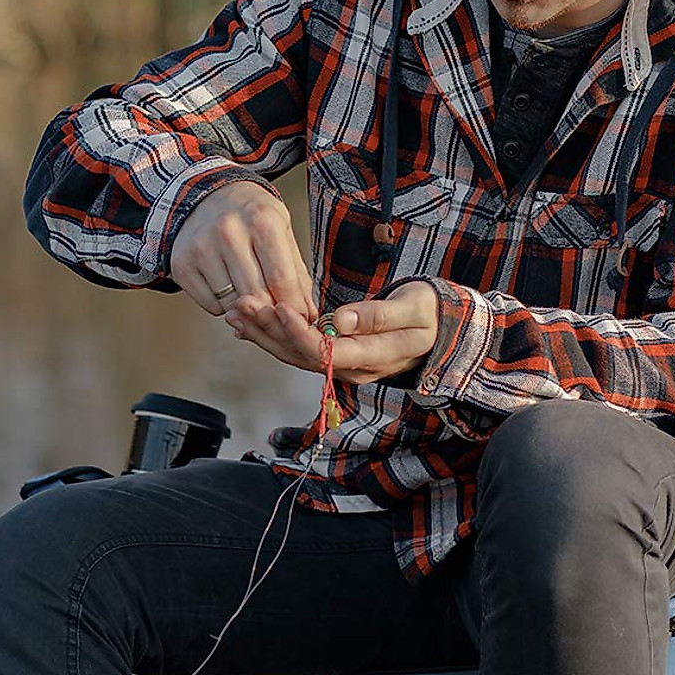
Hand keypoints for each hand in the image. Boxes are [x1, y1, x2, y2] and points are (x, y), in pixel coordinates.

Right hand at [169, 181, 316, 320]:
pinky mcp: (181, 265)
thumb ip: (296, 274)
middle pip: (257, 295)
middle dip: (273, 313)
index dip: (295, 306)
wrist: (207, 196)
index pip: (280, 279)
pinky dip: (225, 306)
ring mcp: (201, 248)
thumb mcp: (281, 231)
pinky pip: (212, 306)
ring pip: (233, 305)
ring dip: (248, 310)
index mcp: (261, 219)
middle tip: (280, 316)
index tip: (303, 319)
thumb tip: (307, 316)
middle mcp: (228, 231)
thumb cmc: (252, 216)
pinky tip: (228, 285)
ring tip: (252, 291)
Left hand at [225, 281, 438, 384]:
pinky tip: (248, 325)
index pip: (325, 350)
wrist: (438, 330)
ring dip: (264, 334)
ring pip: (293, 354)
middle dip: (269, 330)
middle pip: (300, 355)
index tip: (278, 306)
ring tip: (236, 312)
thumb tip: (340, 320)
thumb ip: (379, 316)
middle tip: (242, 305)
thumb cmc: (428, 314)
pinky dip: (272, 336)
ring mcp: (340, 365)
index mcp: (370, 358)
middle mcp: (350, 369)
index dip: (298, 331)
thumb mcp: (413, 309)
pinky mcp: (333, 355)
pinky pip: (297, 350)